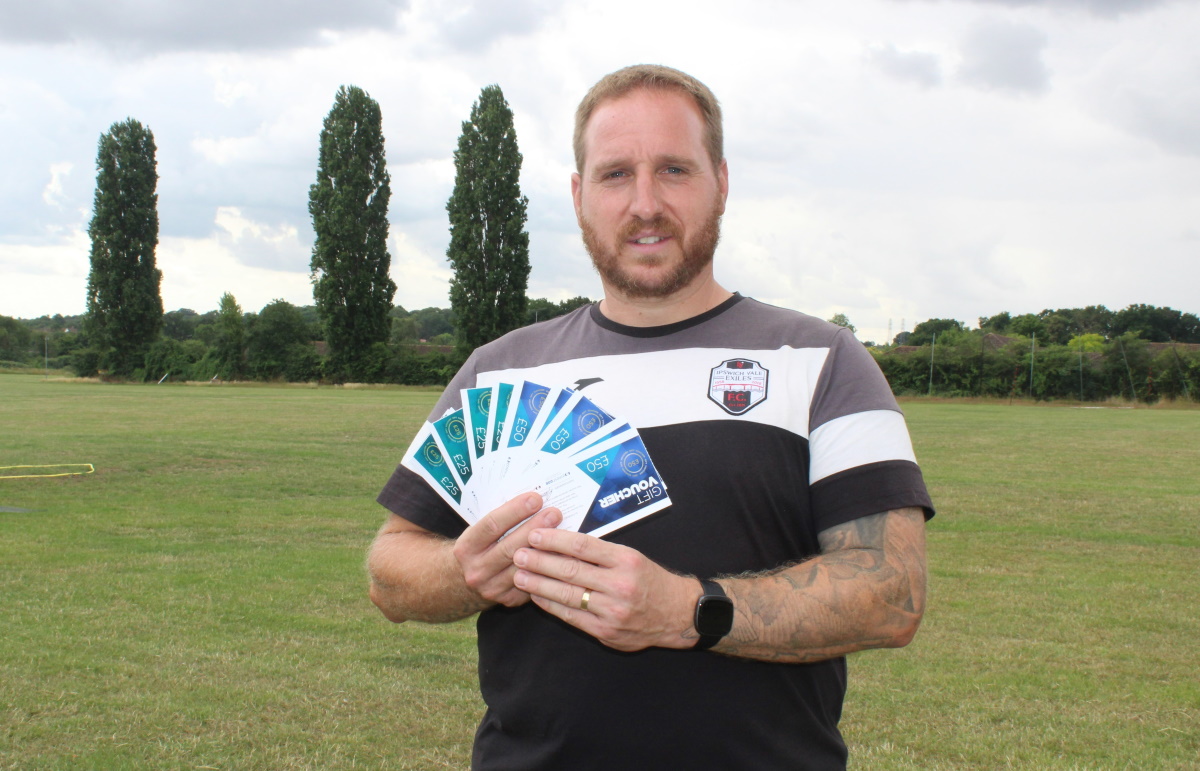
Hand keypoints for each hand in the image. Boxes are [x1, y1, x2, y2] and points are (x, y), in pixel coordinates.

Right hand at [452, 493, 561, 608]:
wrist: (461, 584)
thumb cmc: (478, 549)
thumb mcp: (476, 534)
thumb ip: (499, 521)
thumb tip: (532, 501)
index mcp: (466, 548)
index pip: (492, 525)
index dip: (515, 511)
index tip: (535, 499)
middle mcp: (477, 570)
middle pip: (510, 547)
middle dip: (535, 528)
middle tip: (554, 513)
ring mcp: (492, 588)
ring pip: (523, 567)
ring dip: (545, 550)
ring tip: (562, 533)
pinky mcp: (508, 600)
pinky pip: (532, 583)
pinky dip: (547, 569)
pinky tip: (561, 556)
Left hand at [512, 528, 699, 651]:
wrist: (676, 614)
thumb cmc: (650, 580)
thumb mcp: (631, 557)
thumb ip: (600, 552)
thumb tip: (561, 542)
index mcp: (626, 560)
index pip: (582, 546)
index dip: (554, 540)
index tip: (534, 535)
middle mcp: (620, 585)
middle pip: (570, 571)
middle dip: (539, 562)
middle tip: (517, 554)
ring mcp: (612, 611)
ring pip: (567, 595)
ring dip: (538, 585)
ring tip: (519, 575)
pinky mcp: (606, 632)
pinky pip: (572, 616)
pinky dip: (551, 605)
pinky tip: (537, 596)